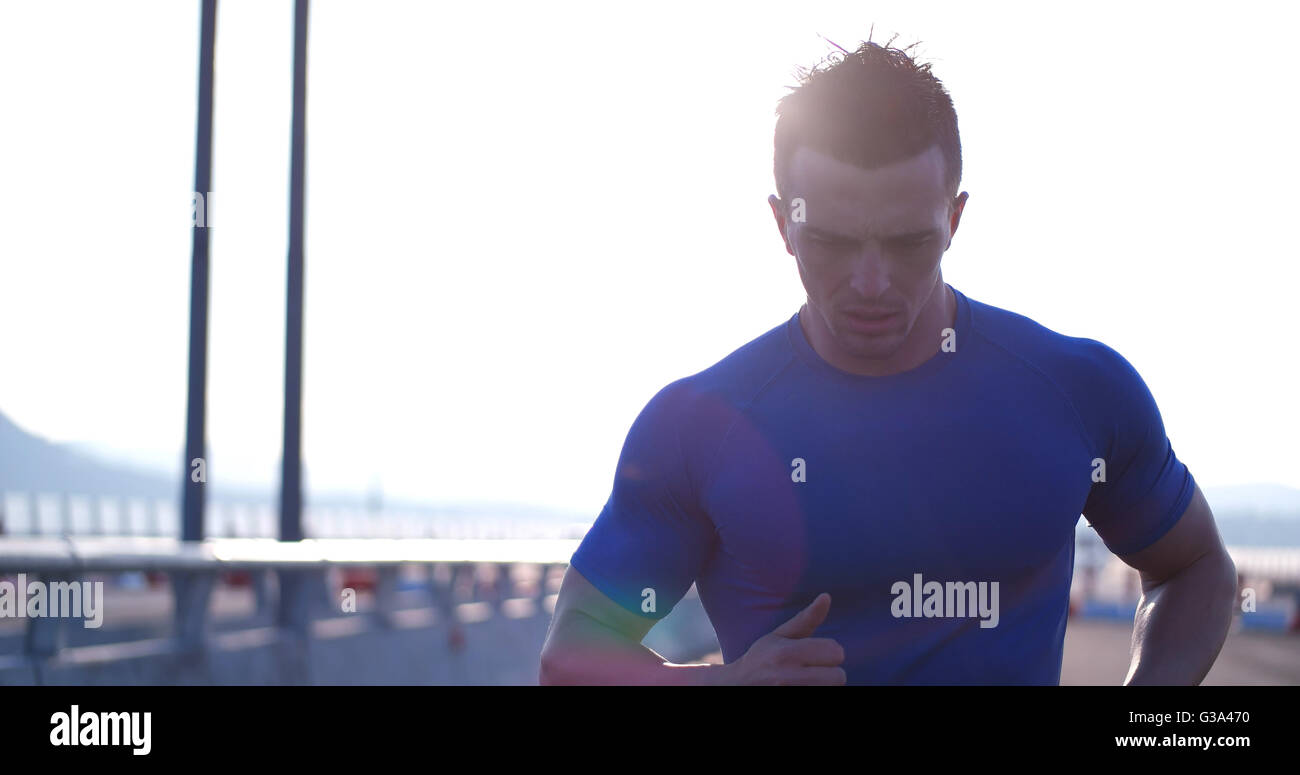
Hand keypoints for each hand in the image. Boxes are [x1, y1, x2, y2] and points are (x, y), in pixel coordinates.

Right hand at [719, 593, 845, 684]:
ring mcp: (790, 691)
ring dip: (824, 684)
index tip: (816, 654)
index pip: (836, 652)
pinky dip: (815, 690)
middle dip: (831, 673)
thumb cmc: (761, 658)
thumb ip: (806, 618)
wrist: (736, 687)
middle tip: (813, 670)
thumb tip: (827, 596)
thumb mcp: (779, 635)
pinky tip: (801, 686)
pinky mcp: (793, 702)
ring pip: (831, 688)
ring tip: (805, 680)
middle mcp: (787, 676)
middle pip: (839, 676)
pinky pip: (822, 696)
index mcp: (786, 653)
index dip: (830, 652)